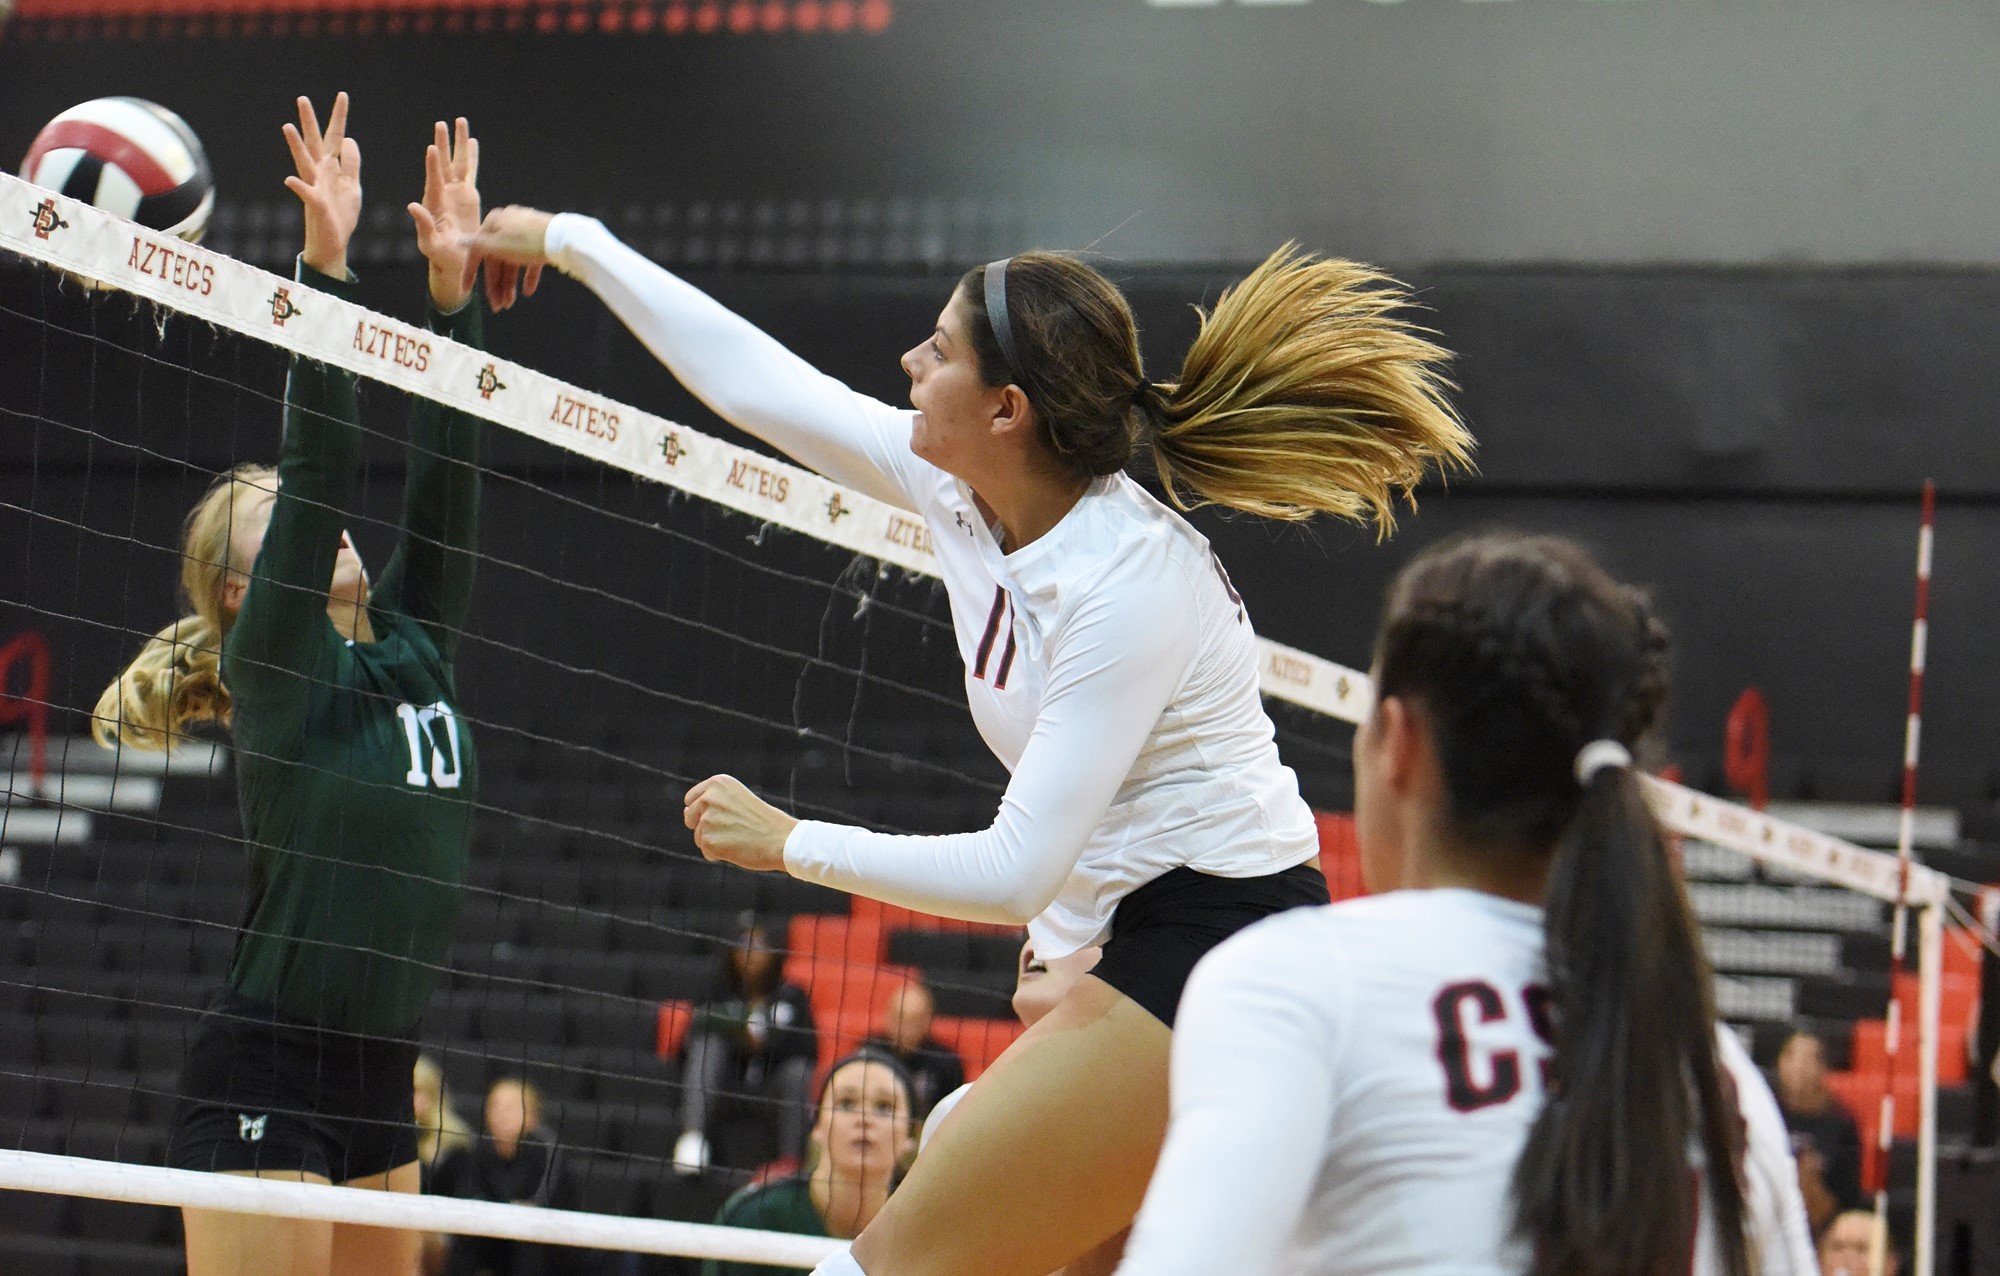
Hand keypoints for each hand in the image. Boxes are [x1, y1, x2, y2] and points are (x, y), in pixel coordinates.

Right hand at [282, 92, 360, 278]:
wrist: (333, 242)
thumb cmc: (341, 214)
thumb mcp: (353, 186)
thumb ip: (351, 164)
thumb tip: (348, 140)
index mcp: (332, 167)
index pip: (336, 137)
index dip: (339, 117)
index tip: (342, 94)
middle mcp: (320, 173)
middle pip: (315, 142)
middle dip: (310, 121)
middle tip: (302, 98)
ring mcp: (315, 187)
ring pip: (304, 162)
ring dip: (296, 145)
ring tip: (287, 127)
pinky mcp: (314, 205)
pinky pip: (305, 194)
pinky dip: (298, 187)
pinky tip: (289, 180)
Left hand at [407, 117, 480, 310]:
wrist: (456, 263)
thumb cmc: (440, 258)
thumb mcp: (430, 244)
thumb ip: (422, 225)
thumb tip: (413, 206)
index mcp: (433, 204)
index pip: (433, 179)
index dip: (433, 164)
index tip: (432, 146)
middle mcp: (443, 193)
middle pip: (444, 164)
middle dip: (444, 143)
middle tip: (441, 123)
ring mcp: (456, 193)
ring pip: (458, 163)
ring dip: (458, 143)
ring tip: (460, 122)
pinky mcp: (468, 196)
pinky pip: (470, 172)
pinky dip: (472, 157)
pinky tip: (472, 142)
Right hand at [461, 205, 552, 311]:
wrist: (563, 238)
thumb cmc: (526, 242)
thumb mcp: (497, 245)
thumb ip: (477, 246)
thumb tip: (457, 241)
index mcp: (494, 223)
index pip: (477, 252)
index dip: (470, 272)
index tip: (466, 291)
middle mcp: (507, 225)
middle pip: (496, 260)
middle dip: (496, 285)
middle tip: (498, 306)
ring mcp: (525, 234)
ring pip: (512, 263)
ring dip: (510, 284)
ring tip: (510, 304)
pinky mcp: (541, 243)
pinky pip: (529, 262)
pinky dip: (527, 277)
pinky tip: (528, 292)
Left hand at [684, 775, 795, 872]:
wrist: (783, 839)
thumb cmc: (764, 821)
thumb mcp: (738, 800)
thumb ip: (712, 803)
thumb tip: (685, 812)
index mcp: (718, 783)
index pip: (691, 799)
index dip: (706, 811)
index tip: (726, 816)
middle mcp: (709, 797)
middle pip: (691, 818)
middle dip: (707, 827)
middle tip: (734, 829)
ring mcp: (707, 819)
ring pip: (699, 836)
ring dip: (715, 841)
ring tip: (739, 838)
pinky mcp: (708, 840)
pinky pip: (706, 851)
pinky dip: (719, 854)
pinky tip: (737, 849)